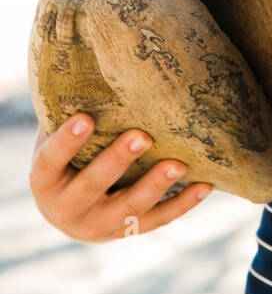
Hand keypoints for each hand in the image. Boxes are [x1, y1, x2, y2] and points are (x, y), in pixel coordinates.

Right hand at [30, 114, 212, 242]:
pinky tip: (204, 185)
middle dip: (117, 162)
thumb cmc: (67, 156)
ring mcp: (99, 226)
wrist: (69, 209)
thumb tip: (90, 61)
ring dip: (155, 186)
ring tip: (178, 164)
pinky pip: (157, 219)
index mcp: (45, 182)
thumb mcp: (57, 137)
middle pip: (92, 186)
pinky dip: (182, 203)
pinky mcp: (127, 232)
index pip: (51, 161)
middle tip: (142, 136)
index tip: (85, 118)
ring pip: (129, 209)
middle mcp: (67, 210)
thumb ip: (68, 111)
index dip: (67, 142)